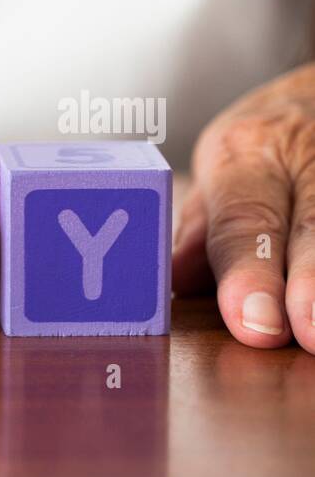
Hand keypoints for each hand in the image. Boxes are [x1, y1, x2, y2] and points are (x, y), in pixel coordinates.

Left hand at [172, 62, 314, 353]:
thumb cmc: (264, 143)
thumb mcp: (223, 167)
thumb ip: (203, 229)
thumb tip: (175, 282)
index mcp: (249, 150)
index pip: (244, 217)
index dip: (249, 272)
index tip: (252, 320)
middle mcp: (309, 154)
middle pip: (314, 224)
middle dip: (312, 282)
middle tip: (308, 333)